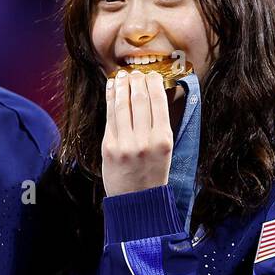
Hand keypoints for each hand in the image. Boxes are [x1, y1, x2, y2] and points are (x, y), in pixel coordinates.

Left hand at [102, 70, 172, 196]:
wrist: (137, 202)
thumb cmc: (153, 175)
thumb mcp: (166, 151)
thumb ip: (160, 126)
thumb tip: (152, 96)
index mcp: (163, 140)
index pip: (158, 101)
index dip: (153, 83)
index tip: (152, 75)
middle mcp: (144, 140)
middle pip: (140, 99)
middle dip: (137, 81)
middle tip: (136, 73)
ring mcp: (125, 143)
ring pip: (122, 105)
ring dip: (121, 86)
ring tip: (122, 76)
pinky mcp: (109, 147)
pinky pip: (109, 116)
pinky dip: (110, 98)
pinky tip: (111, 88)